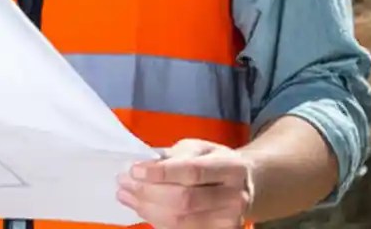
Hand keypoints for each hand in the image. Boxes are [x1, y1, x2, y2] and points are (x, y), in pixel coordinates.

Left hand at [116, 139, 253, 228]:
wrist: (246, 185)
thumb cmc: (215, 163)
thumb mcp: (200, 148)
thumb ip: (174, 156)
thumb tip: (142, 165)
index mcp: (231, 167)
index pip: (192, 171)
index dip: (160, 172)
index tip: (134, 169)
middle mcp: (235, 196)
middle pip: (184, 200)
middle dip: (148, 192)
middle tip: (124, 183)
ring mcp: (229, 220)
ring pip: (180, 221)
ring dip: (147, 209)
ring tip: (127, 196)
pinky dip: (157, 221)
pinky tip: (143, 209)